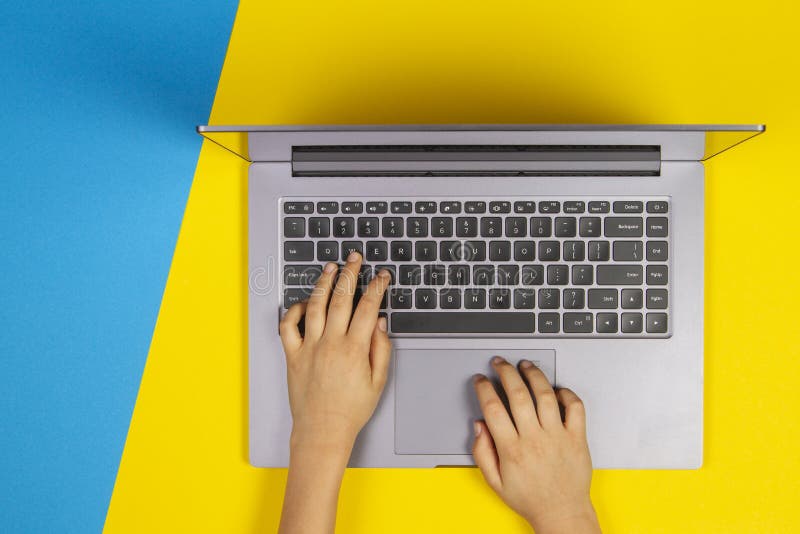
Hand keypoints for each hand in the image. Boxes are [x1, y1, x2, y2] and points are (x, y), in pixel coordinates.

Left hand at [279, 252, 391, 451]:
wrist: (322, 431)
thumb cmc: (351, 410)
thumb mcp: (378, 381)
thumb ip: (380, 348)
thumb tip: (378, 321)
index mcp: (355, 349)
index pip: (368, 307)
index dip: (377, 287)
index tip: (382, 276)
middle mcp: (331, 343)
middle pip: (342, 298)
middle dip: (351, 273)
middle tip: (355, 258)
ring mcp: (309, 347)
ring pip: (315, 305)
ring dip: (324, 283)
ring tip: (331, 268)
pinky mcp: (292, 355)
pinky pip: (288, 326)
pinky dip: (293, 310)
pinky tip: (302, 302)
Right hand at [472, 357, 600, 533]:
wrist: (562, 513)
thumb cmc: (530, 498)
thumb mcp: (494, 482)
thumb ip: (482, 452)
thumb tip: (479, 426)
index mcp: (512, 449)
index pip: (493, 409)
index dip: (483, 389)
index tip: (480, 381)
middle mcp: (535, 439)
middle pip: (518, 394)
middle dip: (505, 372)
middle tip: (500, 363)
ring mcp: (558, 436)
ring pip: (545, 395)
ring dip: (533, 375)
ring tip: (525, 365)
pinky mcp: (577, 437)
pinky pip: (575, 407)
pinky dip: (566, 393)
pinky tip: (556, 388)